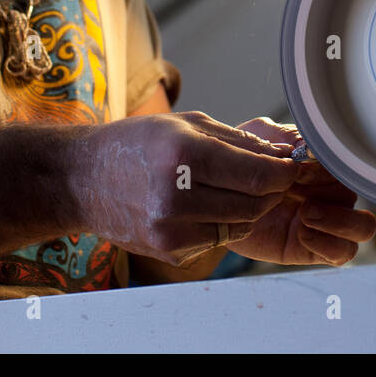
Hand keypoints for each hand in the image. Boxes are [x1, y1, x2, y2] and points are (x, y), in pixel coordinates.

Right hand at [76, 111, 298, 266]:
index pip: (258, 176)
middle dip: (271, 190)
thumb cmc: (135, 144)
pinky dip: (224, 222)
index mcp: (182, 155)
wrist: (83, 180)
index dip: (284, 172)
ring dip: (250, 207)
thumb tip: (281, 152)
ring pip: (242, 225)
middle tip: (271, 176)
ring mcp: (172, 230)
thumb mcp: (184, 124)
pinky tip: (207, 204)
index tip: (292, 165)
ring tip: (236, 187)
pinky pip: (218, 239)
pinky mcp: (171, 251)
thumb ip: (237, 139)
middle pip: (255, 204)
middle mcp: (176, 196)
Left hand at [227, 117, 375, 265]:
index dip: (328, 165)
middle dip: (331, 190)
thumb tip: (308, 146)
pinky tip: (302, 231)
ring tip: (306, 213)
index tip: (298, 164)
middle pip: (363, 195)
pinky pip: (343, 253)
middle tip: (296, 186)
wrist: (222, 196)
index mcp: (328, 165)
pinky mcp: (314, 248)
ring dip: (340, 221)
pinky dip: (328, 243)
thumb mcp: (260, 137)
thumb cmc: (245, 163)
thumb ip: (285, 136)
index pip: (351, 163)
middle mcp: (334, 193)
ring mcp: (328, 222)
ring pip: (364, 227)